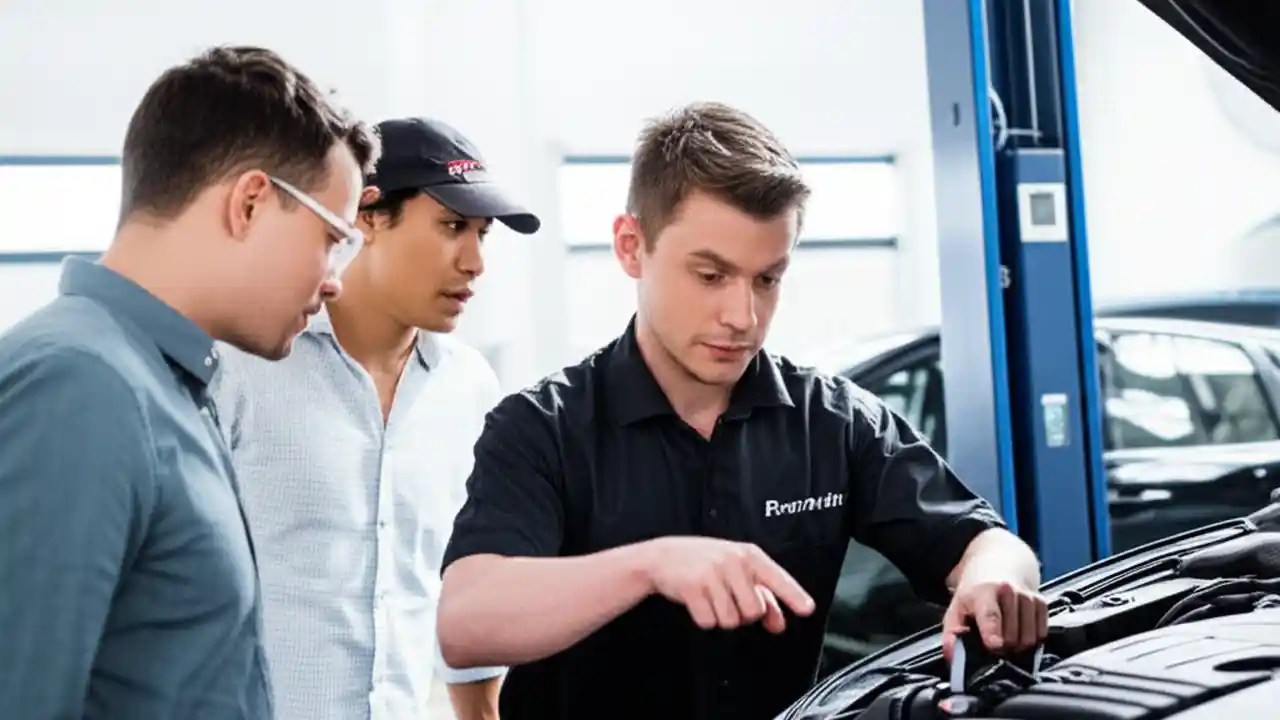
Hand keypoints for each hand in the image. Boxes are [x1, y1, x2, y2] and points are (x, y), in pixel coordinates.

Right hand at [644, 537, 815, 632]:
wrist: (662, 557)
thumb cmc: (705, 562)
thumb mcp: (736, 570)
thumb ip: (761, 595)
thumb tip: (778, 623)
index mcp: (748, 555)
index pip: (776, 577)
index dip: (793, 594)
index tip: (807, 609)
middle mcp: (733, 562)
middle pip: (754, 611)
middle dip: (743, 614)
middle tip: (728, 599)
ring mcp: (712, 574)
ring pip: (731, 620)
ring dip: (722, 618)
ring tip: (711, 598)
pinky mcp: (693, 588)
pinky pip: (709, 622)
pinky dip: (703, 619)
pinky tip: (697, 602)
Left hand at [941, 577, 1046, 660]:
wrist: (997, 567)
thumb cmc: (975, 595)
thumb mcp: (956, 610)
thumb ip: (952, 633)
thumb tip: (952, 654)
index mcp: (985, 592)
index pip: (991, 614)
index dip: (993, 631)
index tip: (994, 645)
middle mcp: (1010, 592)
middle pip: (1011, 637)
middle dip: (1001, 647)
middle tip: (992, 641)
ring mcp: (1028, 597)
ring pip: (1028, 639)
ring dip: (1017, 645)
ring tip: (1004, 634)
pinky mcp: (1042, 604)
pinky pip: (1041, 635)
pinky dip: (1029, 638)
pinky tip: (1018, 629)